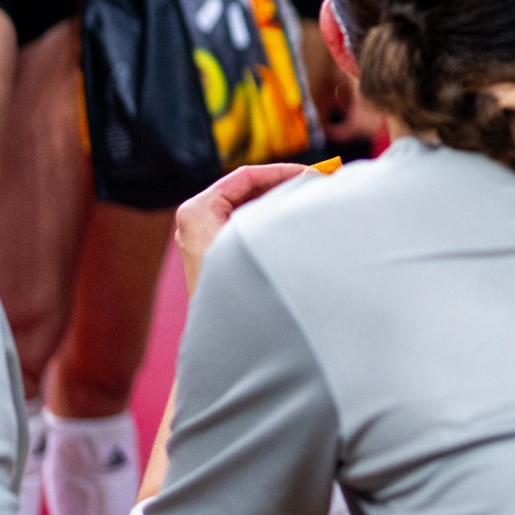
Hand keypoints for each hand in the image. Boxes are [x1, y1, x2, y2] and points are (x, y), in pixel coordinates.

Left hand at [174, 162, 306, 295]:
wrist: (227, 344)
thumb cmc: (238, 293)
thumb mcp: (259, 239)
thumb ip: (280, 208)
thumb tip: (313, 185)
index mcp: (197, 211)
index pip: (245, 176)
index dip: (283, 171)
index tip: (316, 174)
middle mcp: (194, 222)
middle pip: (246, 190)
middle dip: (284, 186)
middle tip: (319, 184)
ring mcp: (203, 238)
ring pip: (248, 207)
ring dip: (280, 203)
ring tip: (312, 202)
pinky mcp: (215, 254)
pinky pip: (246, 225)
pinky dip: (271, 220)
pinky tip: (297, 223)